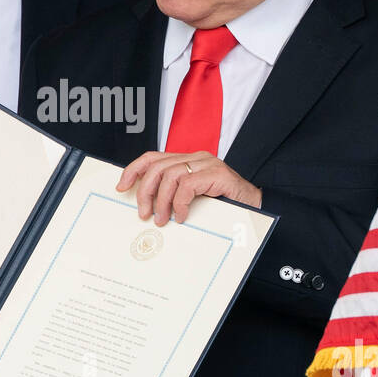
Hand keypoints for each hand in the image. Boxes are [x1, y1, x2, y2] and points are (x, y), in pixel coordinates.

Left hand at [118, 151, 261, 224]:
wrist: (256, 207)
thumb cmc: (224, 206)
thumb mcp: (192, 199)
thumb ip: (173, 195)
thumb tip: (145, 208)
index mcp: (187, 161)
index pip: (152, 158)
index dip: (133, 170)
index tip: (121, 186)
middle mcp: (196, 158)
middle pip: (157, 167)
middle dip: (145, 191)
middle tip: (143, 213)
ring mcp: (208, 164)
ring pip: (170, 175)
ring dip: (161, 200)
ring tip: (162, 219)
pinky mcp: (218, 174)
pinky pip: (188, 185)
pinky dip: (180, 203)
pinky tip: (182, 216)